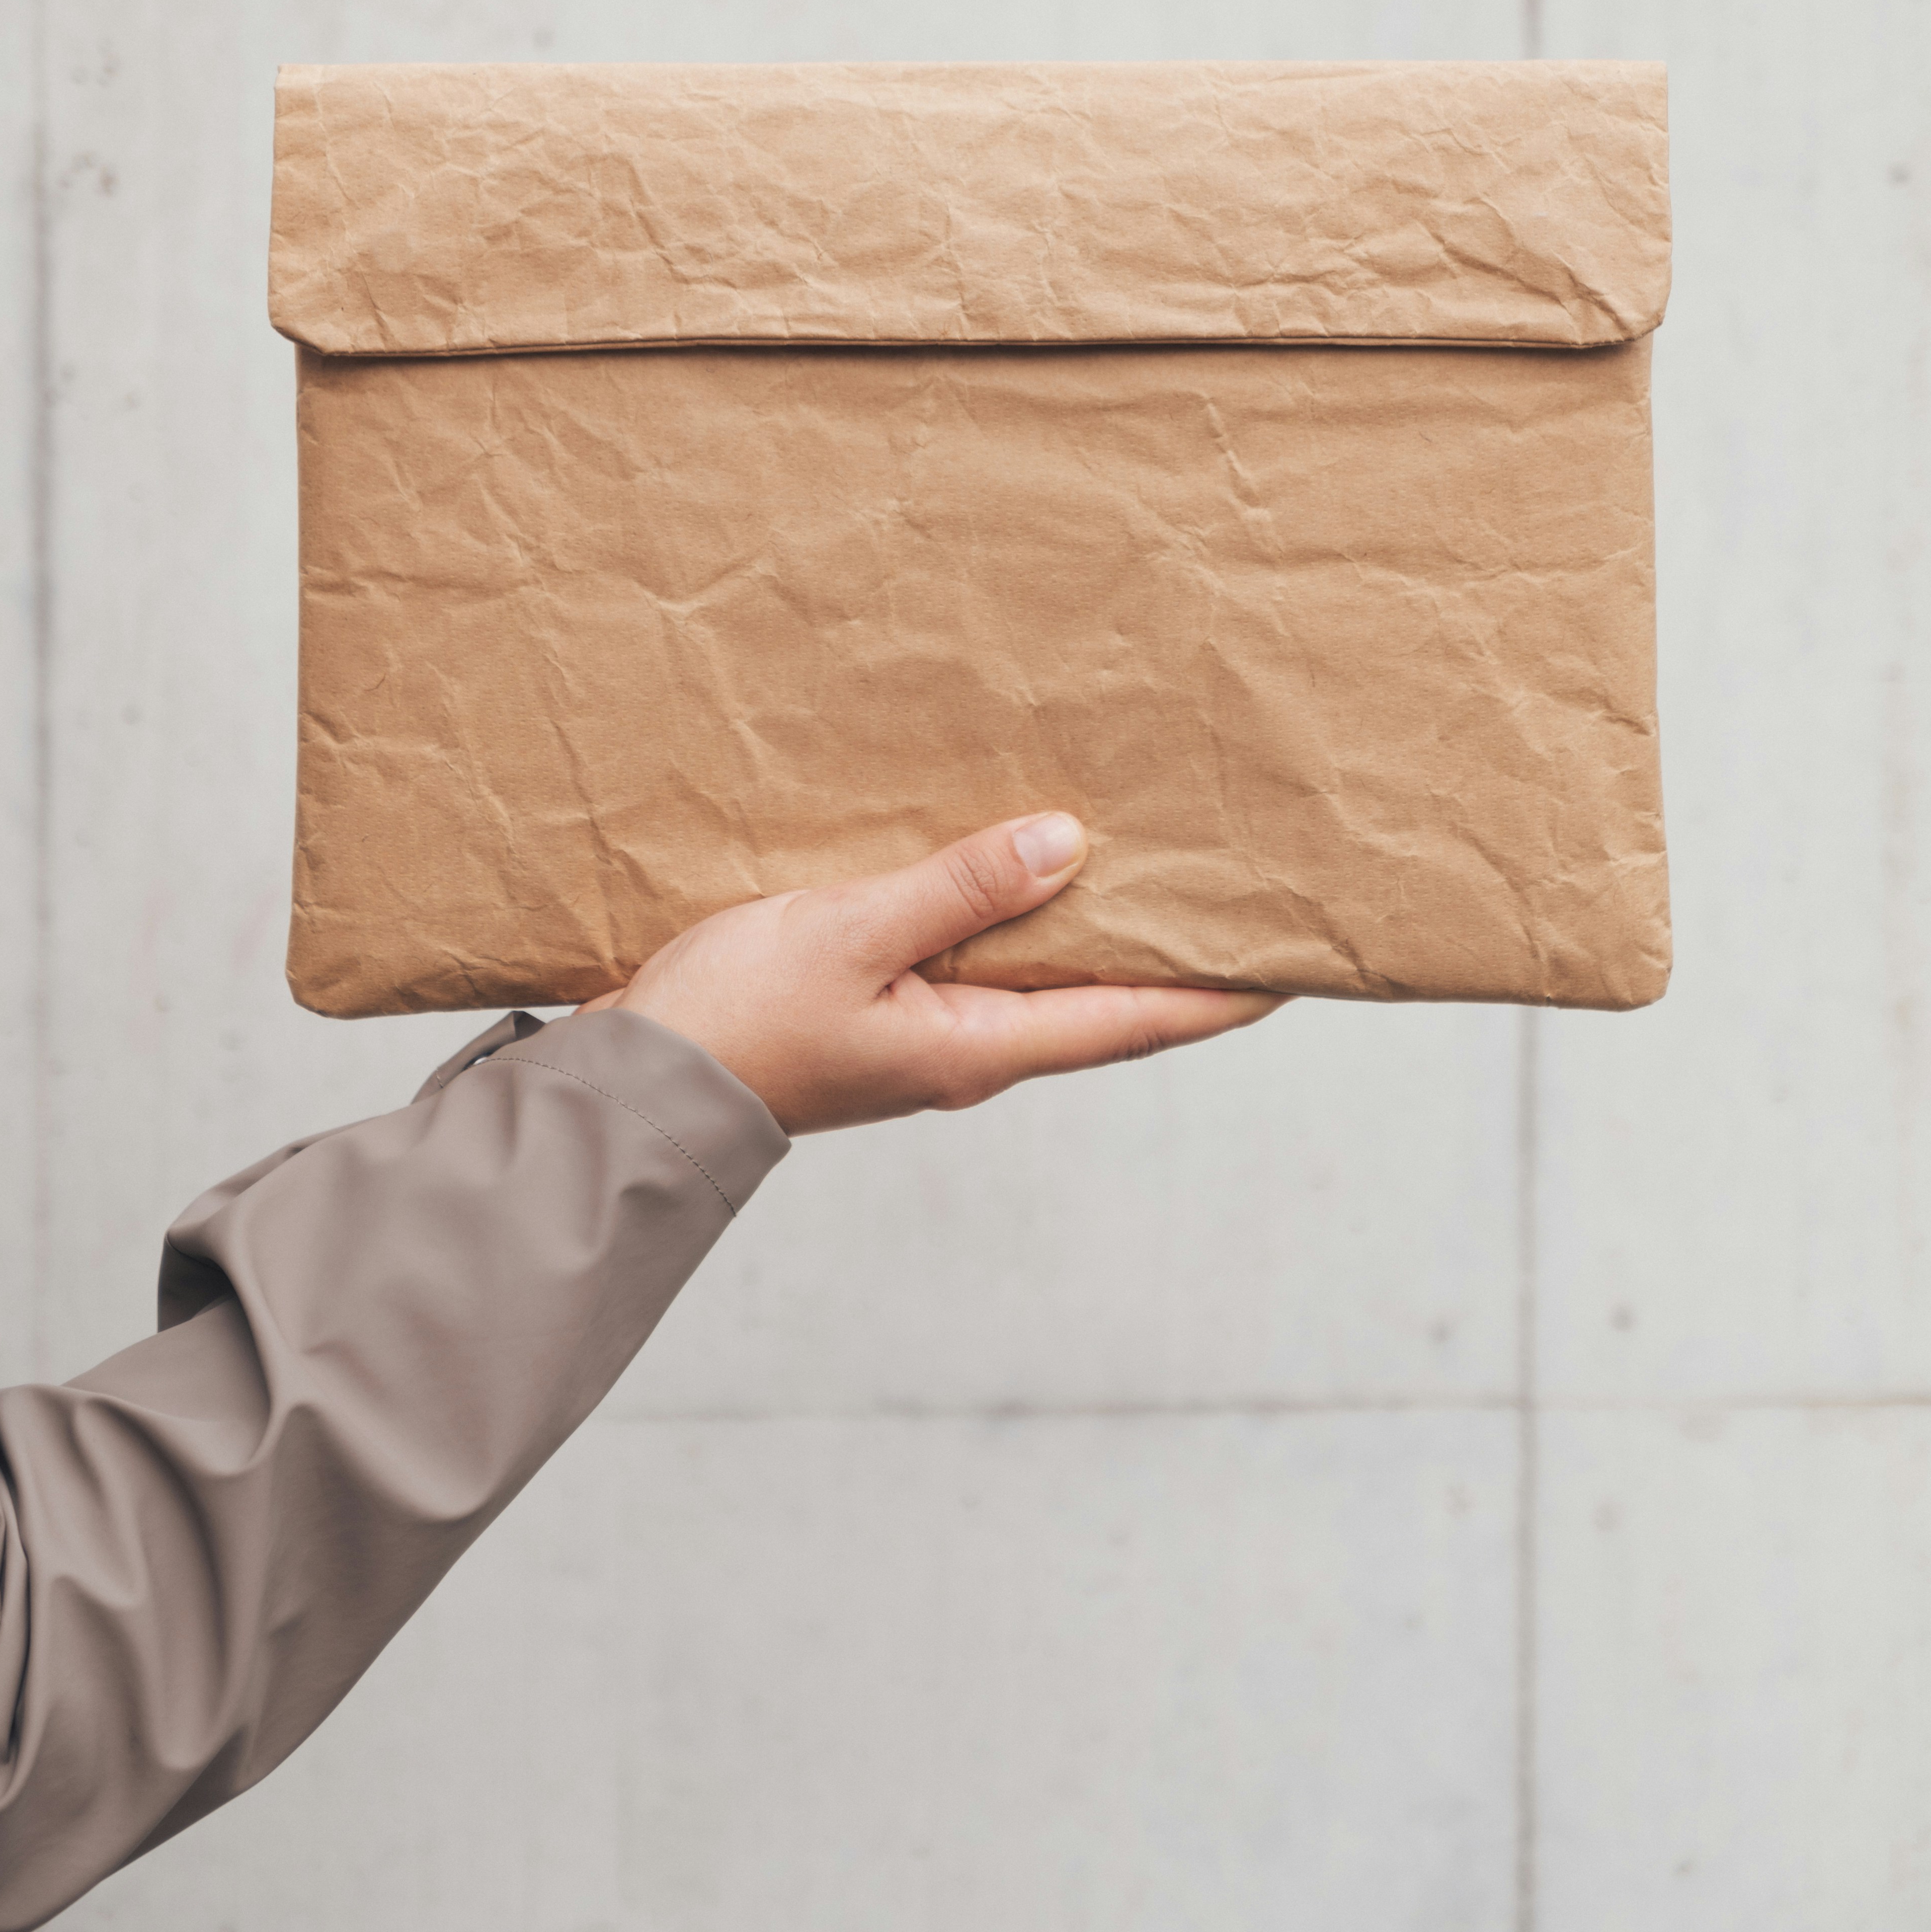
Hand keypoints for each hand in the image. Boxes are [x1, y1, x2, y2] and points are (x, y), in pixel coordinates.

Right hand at [579, 813, 1281, 1133]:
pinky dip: (1016, 926)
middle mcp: (969, 1055)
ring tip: (1147, 876)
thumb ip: (961, 887)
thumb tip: (1072, 845)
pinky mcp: (879, 1018)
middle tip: (1238, 903)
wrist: (633, 1086)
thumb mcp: (852, 932)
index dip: (1221, 995)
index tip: (1297, 964)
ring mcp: (925, 1041)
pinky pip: (976, 969)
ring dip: (1095, 936)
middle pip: (1103, 1006)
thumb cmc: (734, 1018)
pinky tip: (1016, 880)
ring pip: (1040, 985)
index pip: (1136, 1022)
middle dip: (1174, 959)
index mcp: (979, 1050)